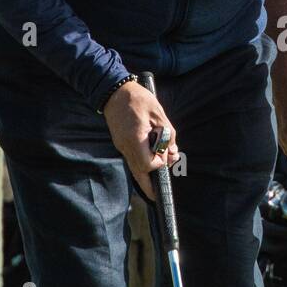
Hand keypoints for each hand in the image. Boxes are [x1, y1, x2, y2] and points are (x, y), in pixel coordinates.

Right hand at [103, 80, 178, 199]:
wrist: (115, 91)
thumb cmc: (139, 99)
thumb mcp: (159, 114)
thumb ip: (168, 136)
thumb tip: (172, 154)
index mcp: (135, 139)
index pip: (147, 164)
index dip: (159, 165)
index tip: (166, 157)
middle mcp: (126, 146)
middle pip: (138, 172)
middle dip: (148, 186)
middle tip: (156, 196)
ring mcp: (121, 145)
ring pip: (134, 167)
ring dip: (146, 173)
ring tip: (158, 172)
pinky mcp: (120, 143)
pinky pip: (131, 158)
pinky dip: (141, 162)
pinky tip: (151, 158)